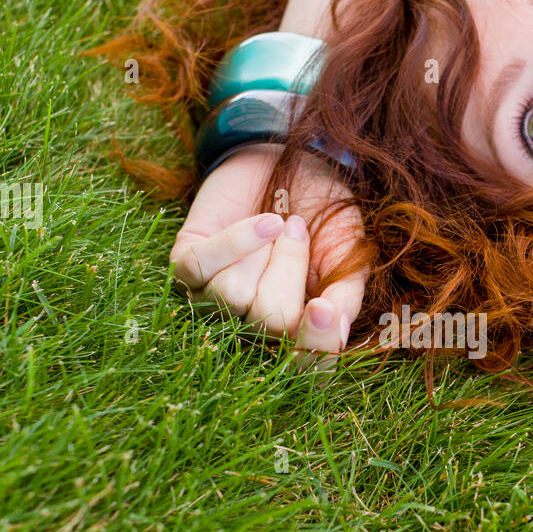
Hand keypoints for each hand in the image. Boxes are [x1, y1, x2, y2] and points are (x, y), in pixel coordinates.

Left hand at [169, 144, 366, 353]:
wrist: (290, 160)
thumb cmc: (323, 214)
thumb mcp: (348, 253)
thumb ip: (346, 295)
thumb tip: (336, 331)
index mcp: (300, 334)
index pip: (307, 370)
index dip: (314, 346)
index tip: (323, 309)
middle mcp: (252, 330)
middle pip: (269, 325)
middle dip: (291, 268)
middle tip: (299, 230)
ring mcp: (214, 303)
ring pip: (232, 297)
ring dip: (263, 251)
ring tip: (275, 223)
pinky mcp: (184, 269)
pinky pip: (201, 268)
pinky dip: (237, 240)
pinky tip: (262, 222)